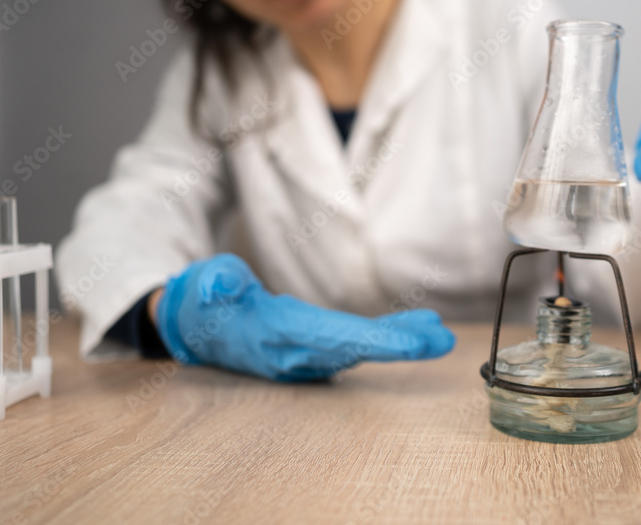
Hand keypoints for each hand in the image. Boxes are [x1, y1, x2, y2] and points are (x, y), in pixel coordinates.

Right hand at [154, 254, 455, 381]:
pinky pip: (356, 346)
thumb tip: (220, 283)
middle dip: (401, 346)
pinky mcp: (313, 350)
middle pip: (356, 350)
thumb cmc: (204, 301)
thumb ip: (214, 284)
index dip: (375, 341)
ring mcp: (305, 356)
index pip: (333, 339)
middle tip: (444, 340)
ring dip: (401, 342)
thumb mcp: (202, 286)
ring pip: (360, 349)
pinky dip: (387, 338)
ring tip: (439, 332)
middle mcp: (295, 353)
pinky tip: (416, 328)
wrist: (196, 327)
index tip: (413, 343)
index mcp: (275, 335)